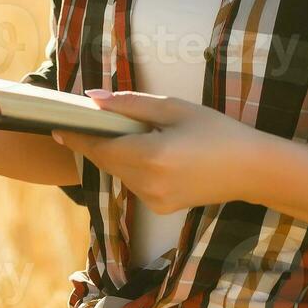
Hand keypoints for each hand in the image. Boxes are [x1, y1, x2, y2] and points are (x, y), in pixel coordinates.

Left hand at [51, 90, 266, 213]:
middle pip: (106, 161)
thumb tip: (92, 99)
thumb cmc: (216, 131)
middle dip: (94, 142)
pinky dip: (132, 166)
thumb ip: (130, 104)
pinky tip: (147, 151)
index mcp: (150, 156)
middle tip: (84, 122)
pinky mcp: (161, 208)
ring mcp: (153, 201)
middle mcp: (147, 184)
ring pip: (119, 173)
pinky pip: (134, 183)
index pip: (99, 147)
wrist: (251, 170)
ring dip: (115, 154)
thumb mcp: (174, 109)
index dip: (75, 136)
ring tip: (124, 132)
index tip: (56, 126)